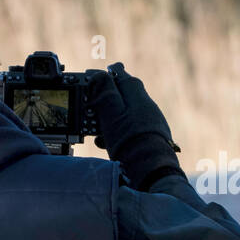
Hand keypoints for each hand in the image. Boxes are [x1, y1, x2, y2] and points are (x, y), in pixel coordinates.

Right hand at [84, 62, 182, 189]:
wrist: (149, 167)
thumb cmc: (129, 138)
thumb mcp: (110, 111)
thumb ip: (104, 91)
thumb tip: (99, 74)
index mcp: (135, 91)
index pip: (118, 72)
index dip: (102, 75)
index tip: (91, 78)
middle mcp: (145, 102)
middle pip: (120, 94)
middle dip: (103, 100)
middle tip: (89, 107)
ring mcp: (149, 119)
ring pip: (123, 112)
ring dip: (108, 118)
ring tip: (94, 129)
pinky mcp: (150, 134)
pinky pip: (129, 128)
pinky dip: (116, 131)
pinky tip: (105, 141)